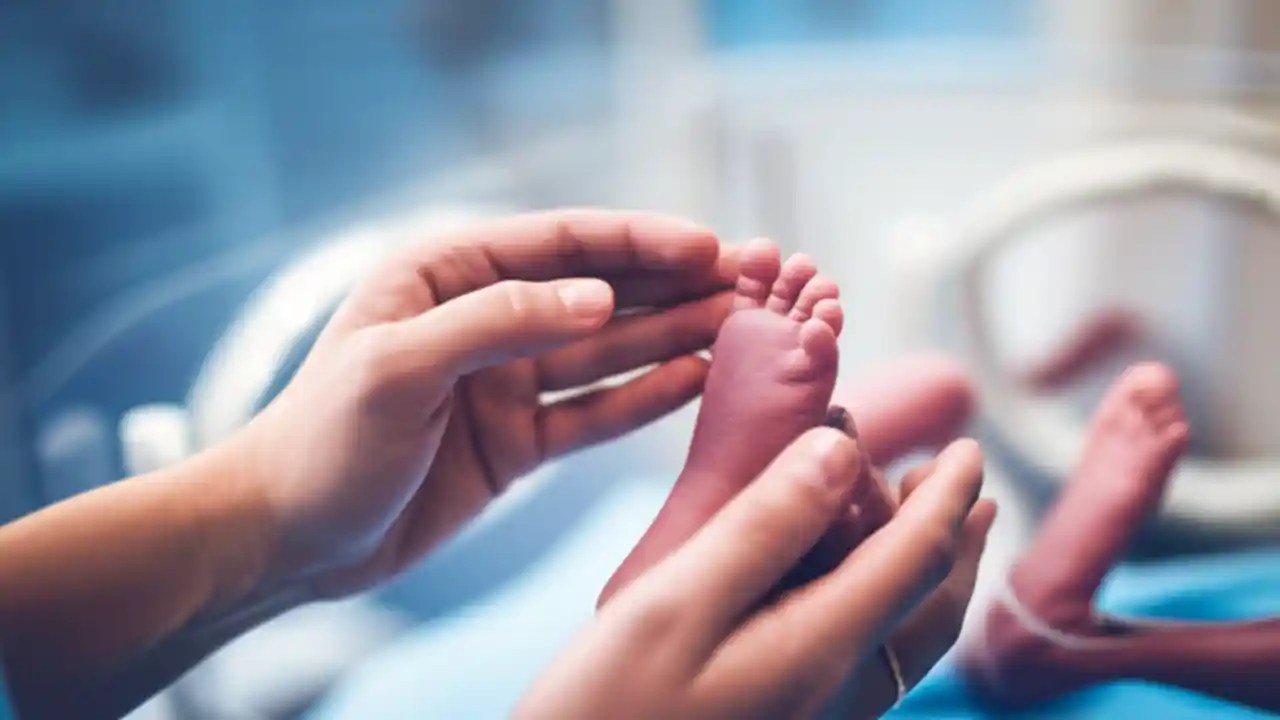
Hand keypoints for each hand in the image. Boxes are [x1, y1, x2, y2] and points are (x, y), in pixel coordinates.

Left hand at [234, 209, 736, 594]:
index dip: (637, 239)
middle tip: (751, 280)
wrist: (288, 537)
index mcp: (446, 274)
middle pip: (598, 291)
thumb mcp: (395, 367)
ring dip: (673, 336)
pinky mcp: (518, 440)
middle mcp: (485, 318)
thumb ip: (496, 323)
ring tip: (744, 325)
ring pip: (607, 350)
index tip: (707, 245)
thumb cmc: (320, 440)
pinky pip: (595, 411)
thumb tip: (597, 297)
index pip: (559, 242)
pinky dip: (646, 397)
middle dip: (672, 283)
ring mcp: (506, 380)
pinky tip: (698, 379)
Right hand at [515, 430, 993, 719]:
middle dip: (957, 542)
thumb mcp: (673, 605)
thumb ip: (761, 528)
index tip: (966, 448)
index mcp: (819, 650)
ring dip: (927, 578)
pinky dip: (887, 610)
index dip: (947, 495)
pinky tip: (848, 598)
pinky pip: (870, 665)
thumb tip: (839, 452)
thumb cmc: (603, 714)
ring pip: (906, 643)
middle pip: (930, 610)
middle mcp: (838, 694)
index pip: (916, 558)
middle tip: (964, 488)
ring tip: (923, 533)